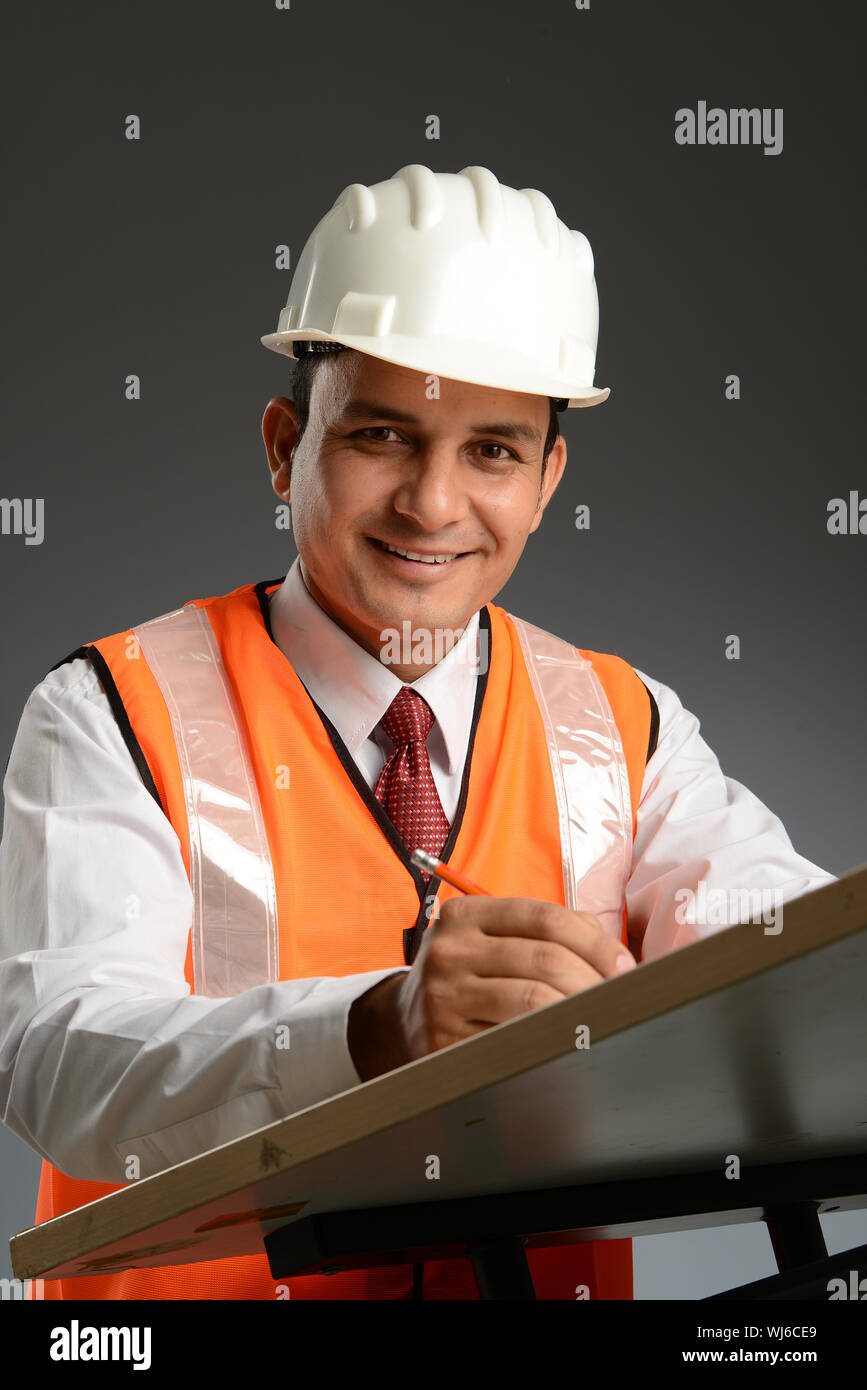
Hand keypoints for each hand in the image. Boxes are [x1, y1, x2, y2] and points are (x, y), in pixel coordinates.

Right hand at [348, 897, 636, 1078]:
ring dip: (580, 1014)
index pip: (547, 918)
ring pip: (534, 1002)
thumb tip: (616, 954)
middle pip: (546, 960)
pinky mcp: (444, 1042)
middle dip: (596, 982)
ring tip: (603, 1022)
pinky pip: (515, 1042)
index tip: (626, 968)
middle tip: (622, 1001)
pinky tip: (569, 1045)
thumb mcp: (492, 939)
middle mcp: (449, 950)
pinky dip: (552, 1044)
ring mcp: (444, 997)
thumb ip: (548, 934)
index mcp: (465, 915)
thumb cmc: (468, 976)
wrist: (400, 1021)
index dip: (597, 943)